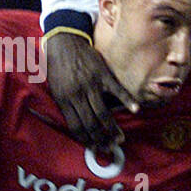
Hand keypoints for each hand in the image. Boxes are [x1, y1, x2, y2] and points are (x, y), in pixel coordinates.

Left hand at [42, 31, 138, 151]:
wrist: (63, 41)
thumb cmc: (58, 67)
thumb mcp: (55, 88)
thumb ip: (66, 106)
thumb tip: (76, 126)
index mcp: (63, 99)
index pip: (76, 127)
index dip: (86, 140)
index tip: (94, 148)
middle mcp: (77, 94)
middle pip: (91, 123)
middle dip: (101, 139)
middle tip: (110, 148)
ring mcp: (91, 84)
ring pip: (103, 112)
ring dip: (112, 128)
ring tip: (120, 139)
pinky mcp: (102, 74)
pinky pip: (116, 90)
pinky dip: (127, 100)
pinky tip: (135, 110)